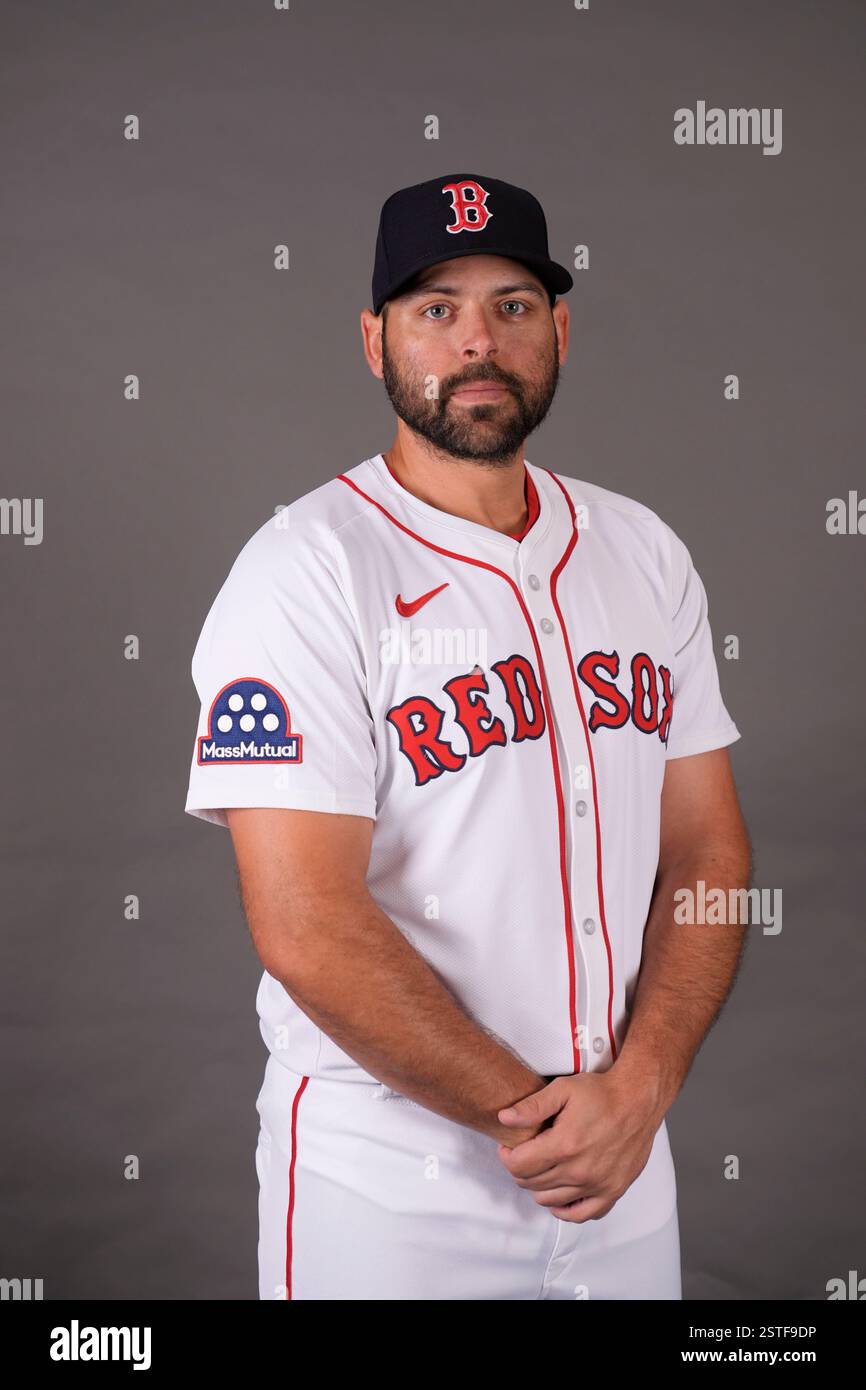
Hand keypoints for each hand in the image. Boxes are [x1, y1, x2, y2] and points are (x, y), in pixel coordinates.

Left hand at [495, 1070, 663, 1221]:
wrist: (638, 1100)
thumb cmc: (602, 1093)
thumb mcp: (563, 1089)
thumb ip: (532, 1107)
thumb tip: (504, 1119)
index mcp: (564, 1145)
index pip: (518, 1166)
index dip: (507, 1156)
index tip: (509, 1147)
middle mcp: (579, 1170)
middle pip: (531, 1184)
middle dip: (521, 1169)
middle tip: (526, 1153)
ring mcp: (597, 1184)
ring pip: (551, 1200)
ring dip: (539, 1187)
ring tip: (542, 1168)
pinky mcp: (612, 1191)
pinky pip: (582, 1214)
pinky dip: (566, 1210)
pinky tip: (560, 1197)